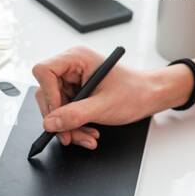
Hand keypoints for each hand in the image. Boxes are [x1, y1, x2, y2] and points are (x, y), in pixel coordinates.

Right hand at [32, 47, 184, 148]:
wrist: (150, 97)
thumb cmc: (135, 92)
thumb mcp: (104, 106)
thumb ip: (75, 115)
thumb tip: (50, 123)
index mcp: (77, 58)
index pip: (44, 71)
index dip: (48, 95)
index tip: (58, 115)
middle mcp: (72, 67)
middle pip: (47, 93)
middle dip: (60, 118)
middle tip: (70, 135)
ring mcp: (74, 81)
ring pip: (56, 107)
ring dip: (68, 126)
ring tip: (86, 137)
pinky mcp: (77, 94)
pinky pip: (65, 112)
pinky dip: (74, 126)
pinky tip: (88, 132)